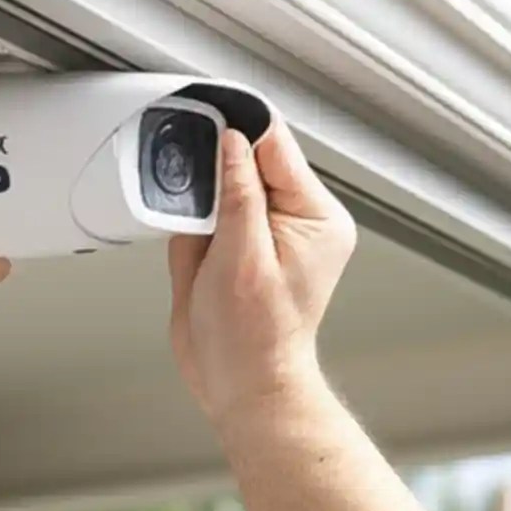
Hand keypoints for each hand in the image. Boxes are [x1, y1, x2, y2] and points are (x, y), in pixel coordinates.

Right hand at [167, 119, 356, 426]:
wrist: (242, 386)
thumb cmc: (255, 339)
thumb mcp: (242, 258)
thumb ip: (238, 193)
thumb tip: (232, 141)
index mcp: (316, 216)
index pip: (278, 146)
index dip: (240, 132)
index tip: (207, 124)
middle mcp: (297, 219)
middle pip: (251, 160)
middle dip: (216, 177)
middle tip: (204, 215)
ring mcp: (268, 231)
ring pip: (226, 184)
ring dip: (203, 201)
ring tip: (205, 247)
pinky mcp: (240, 243)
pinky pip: (211, 210)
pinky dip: (194, 220)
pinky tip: (197, 251)